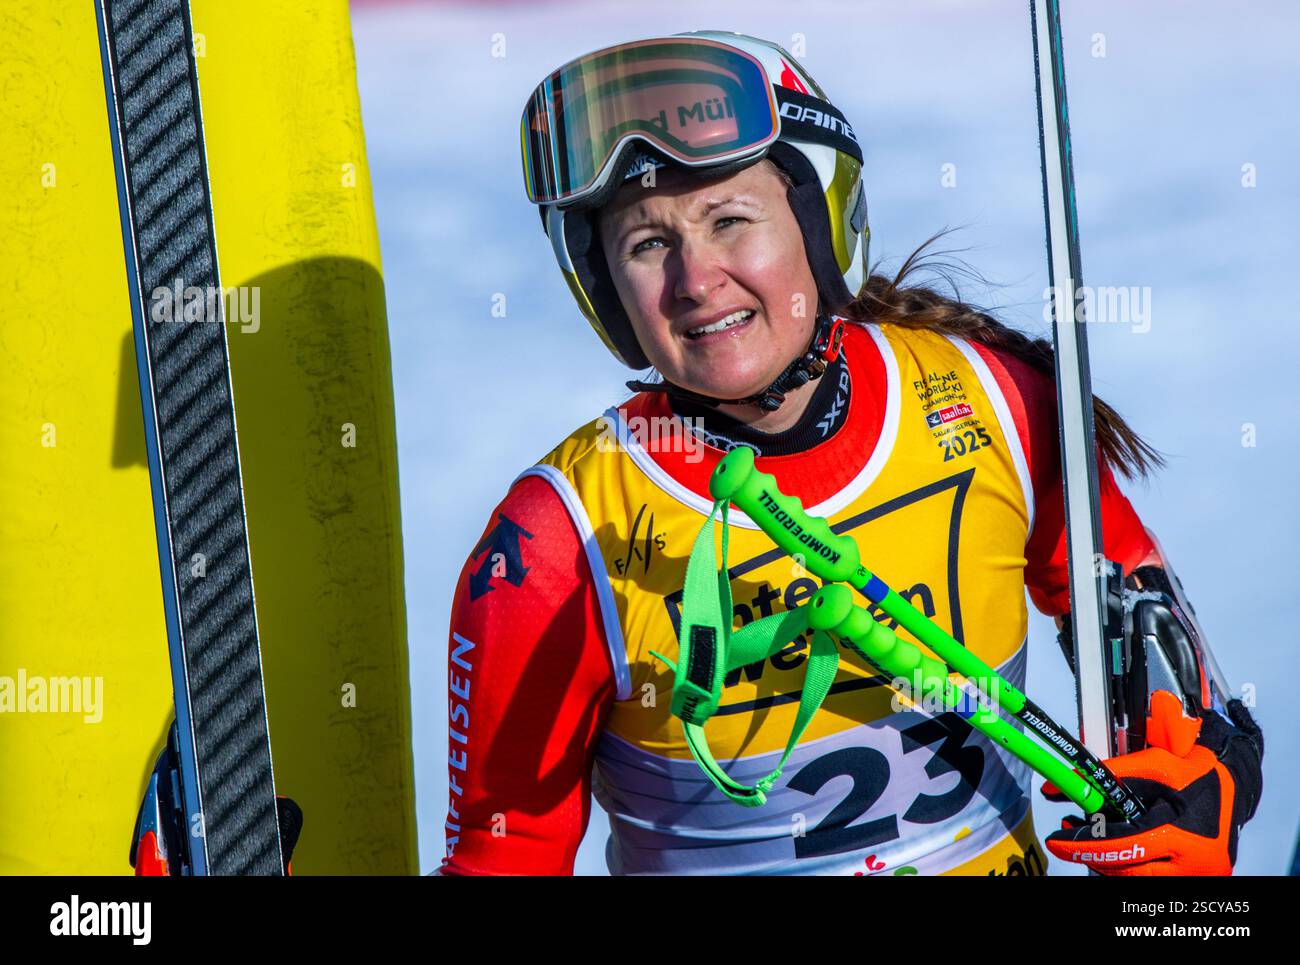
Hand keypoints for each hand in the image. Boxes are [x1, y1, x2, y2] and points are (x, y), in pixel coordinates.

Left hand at [1039, 691, 1262, 875]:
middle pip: (1129, 871)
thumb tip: (1063, 785)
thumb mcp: (1152, 764)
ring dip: (1110, 863)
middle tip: (1067, 843)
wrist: (1236, 785)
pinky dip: (1130, 866)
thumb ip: (1108, 774)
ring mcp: (1197, 877)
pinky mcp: (1196, 879)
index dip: (1086, 846)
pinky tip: (1113, 850)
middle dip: (1094, 857)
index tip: (1056, 842)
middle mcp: (1194, 864)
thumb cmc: (1193, 772)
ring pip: (1138, 880)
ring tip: (1087, 842)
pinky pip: (1152, 878)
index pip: (1125, 847)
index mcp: (1185, 835)